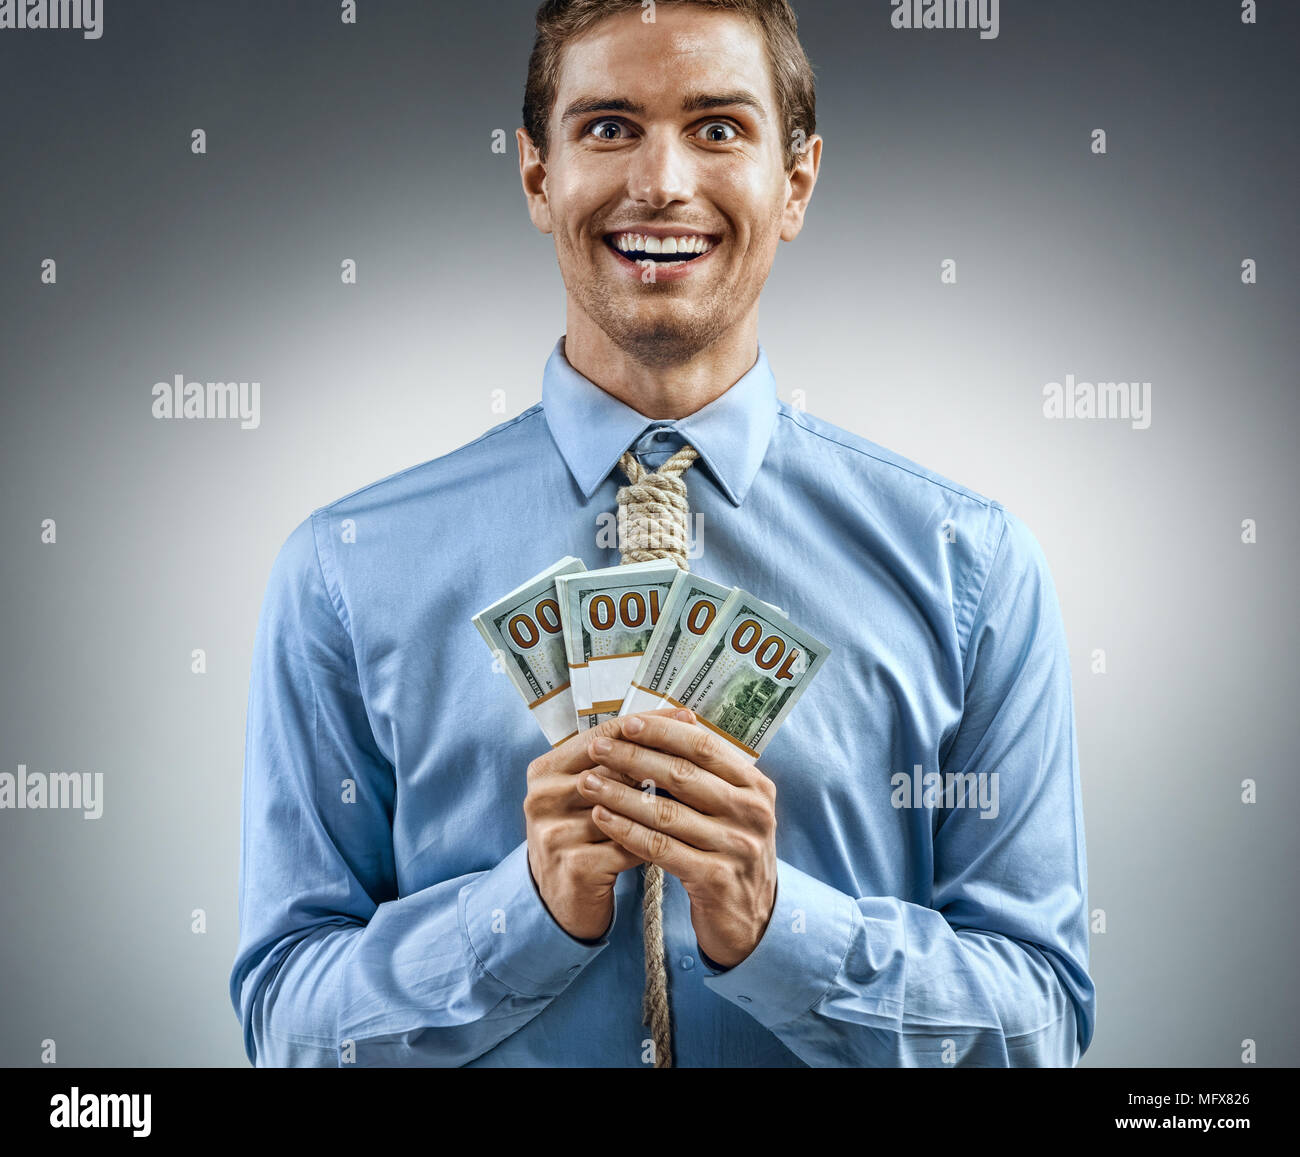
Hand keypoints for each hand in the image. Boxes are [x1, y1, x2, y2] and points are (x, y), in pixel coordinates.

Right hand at [523, 707, 684, 941]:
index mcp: (545, 770)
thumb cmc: (585, 837)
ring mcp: (555, 834)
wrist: (560, 902)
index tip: (687, 716)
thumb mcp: (588, 794)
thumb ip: (617, 762)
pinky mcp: (575, 867)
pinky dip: (658, 840)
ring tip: (704, 793)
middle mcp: (542, 798)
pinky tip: (685, 837)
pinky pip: (629, 846)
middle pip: (614, 767)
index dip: (647, 724)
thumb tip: (677, 723)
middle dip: (664, 759)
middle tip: (708, 753)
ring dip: (665, 801)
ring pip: (624, 807)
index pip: (602, 735)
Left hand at [577, 709, 777, 967]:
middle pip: (683, 775)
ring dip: (621, 794)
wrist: (751, 920)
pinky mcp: (717, 879)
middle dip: (634, 757)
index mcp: (756, 786)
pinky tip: (601, 818)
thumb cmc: (729, 853)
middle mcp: (752, 813)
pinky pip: (661, 849)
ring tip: (588, 781)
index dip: (663, 732)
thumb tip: (660, 725)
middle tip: (597, 747)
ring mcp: (737, 846)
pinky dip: (627, 831)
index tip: (626, 723)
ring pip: (667, 812)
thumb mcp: (731, 809)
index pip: (705, 746)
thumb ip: (705, 774)